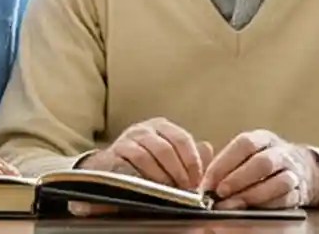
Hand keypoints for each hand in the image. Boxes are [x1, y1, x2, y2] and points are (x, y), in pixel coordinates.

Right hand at [78, 118, 210, 188]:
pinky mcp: (114, 154)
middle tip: (186, 189)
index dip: (192, 161)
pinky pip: (130, 165)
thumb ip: (189, 154)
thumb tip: (207, 149)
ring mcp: (127, 140)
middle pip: (166, 148)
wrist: (111, 169)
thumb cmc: (146, 163)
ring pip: (147, 156)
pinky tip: (152, 189)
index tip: (198, 180)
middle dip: (178, 172)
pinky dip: (144, 177)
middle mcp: (143, 129)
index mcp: (161, 126)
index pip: (182, 139)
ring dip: (162, 177)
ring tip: (171, 192)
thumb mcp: (170, 156)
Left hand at [199, 131, 318, 209]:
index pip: (244, 145)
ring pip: (279, 182)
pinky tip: (252, 210)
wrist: (301, 168)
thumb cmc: (261, 163)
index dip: (224, 163)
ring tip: (234, 205)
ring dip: (254, 195)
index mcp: (262, 139)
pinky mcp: (300, 191)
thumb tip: (203, 183)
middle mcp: (280, 152)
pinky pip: (287, 199)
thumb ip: (224, 166)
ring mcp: (293, 171)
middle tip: (220, 194)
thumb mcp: (245, 155)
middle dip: (238, 180)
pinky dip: (268, 206)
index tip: (208, 181)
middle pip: (262, 163)